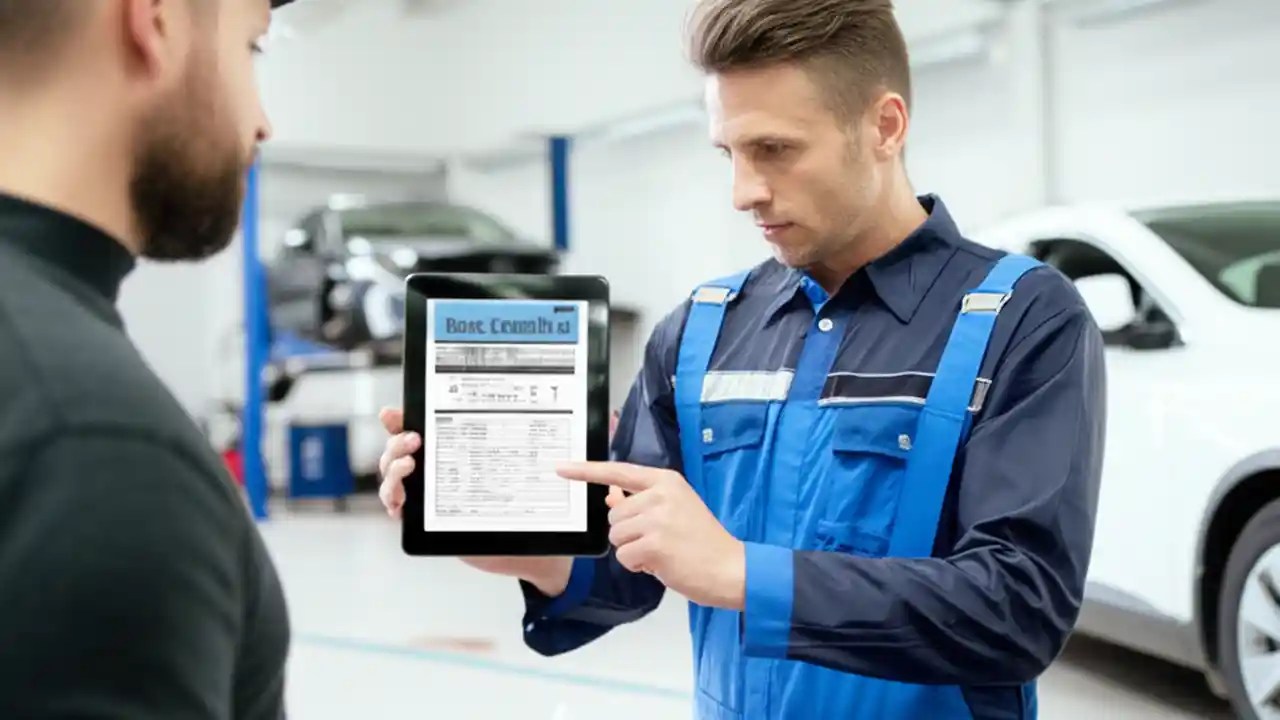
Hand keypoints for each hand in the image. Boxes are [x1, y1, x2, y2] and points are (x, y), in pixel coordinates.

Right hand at [377, 409, 621, 518]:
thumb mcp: (562, 469)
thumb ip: (584, 443)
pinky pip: (403, 511)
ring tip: (412, 463)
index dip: (408, 414)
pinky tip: (403, 498)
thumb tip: (610, 415)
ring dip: (394, 467)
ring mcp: (437, 495)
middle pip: (404, 445)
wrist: (545, 550)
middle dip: (398, 438)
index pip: (431, 422)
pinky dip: (395, 501)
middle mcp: (447, 467)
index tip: (399, 408)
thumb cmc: (546, 505)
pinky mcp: (436, 522)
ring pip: (398, 475)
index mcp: (469, 445)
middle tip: (414, 438)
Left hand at [556, 461, 745, 609]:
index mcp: (666, 481)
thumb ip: (641, 500)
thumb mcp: (674, 509)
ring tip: (662, 552)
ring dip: (633, 550)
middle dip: (628, 533)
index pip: (618, 472)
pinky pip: (624, 557)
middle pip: (614, 515)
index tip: (561, 468)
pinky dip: (638, 566)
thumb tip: (610, 496)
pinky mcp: (655, 544)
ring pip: (616, 537)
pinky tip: (661, 564)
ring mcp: (657, 519)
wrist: (730, 567)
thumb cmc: (702, 541)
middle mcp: (660, 495)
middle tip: (658, 540)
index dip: (586, 471)